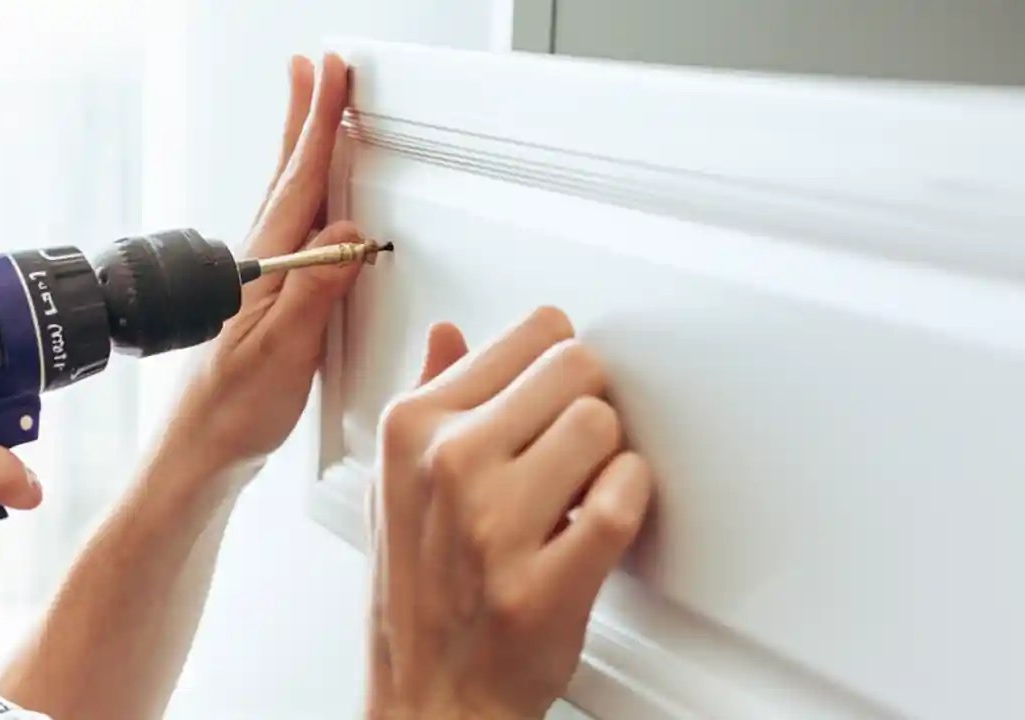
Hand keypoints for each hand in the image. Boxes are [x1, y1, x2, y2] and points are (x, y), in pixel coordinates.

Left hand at [163, 52, 360, 472]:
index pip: (298, 183)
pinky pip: (290, 230)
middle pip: (286, 176)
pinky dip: (304, 196)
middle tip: (316, 68)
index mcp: (261, 269)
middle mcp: (255, 266)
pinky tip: (311, 200)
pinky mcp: (264, 299)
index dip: (317, 125)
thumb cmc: (234, 411)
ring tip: (312, 113)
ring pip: (286, 198)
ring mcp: (257, 280)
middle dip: (304, 117)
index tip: (330, 76)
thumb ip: (313, 291)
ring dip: (301, 150)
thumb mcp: (283, 354)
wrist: (201, 450)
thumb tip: (345, 234)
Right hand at [367, 308, 653, 719]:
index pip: (534, 331)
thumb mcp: (394, 482)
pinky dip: (629, 502)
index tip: (556, 394)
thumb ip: (428, 397)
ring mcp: (493, 524)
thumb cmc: (416, 594)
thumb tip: (449, 335)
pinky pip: (622, 498)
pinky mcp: (543, 581)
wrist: (429, 697)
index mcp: (411, 427)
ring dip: (608, 457)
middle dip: (589, 403)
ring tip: (579, 490)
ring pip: (603, 426)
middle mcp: (448, 463)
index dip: (560, 363)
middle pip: (576, 367)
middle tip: (574, 445)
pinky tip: (601, 518)